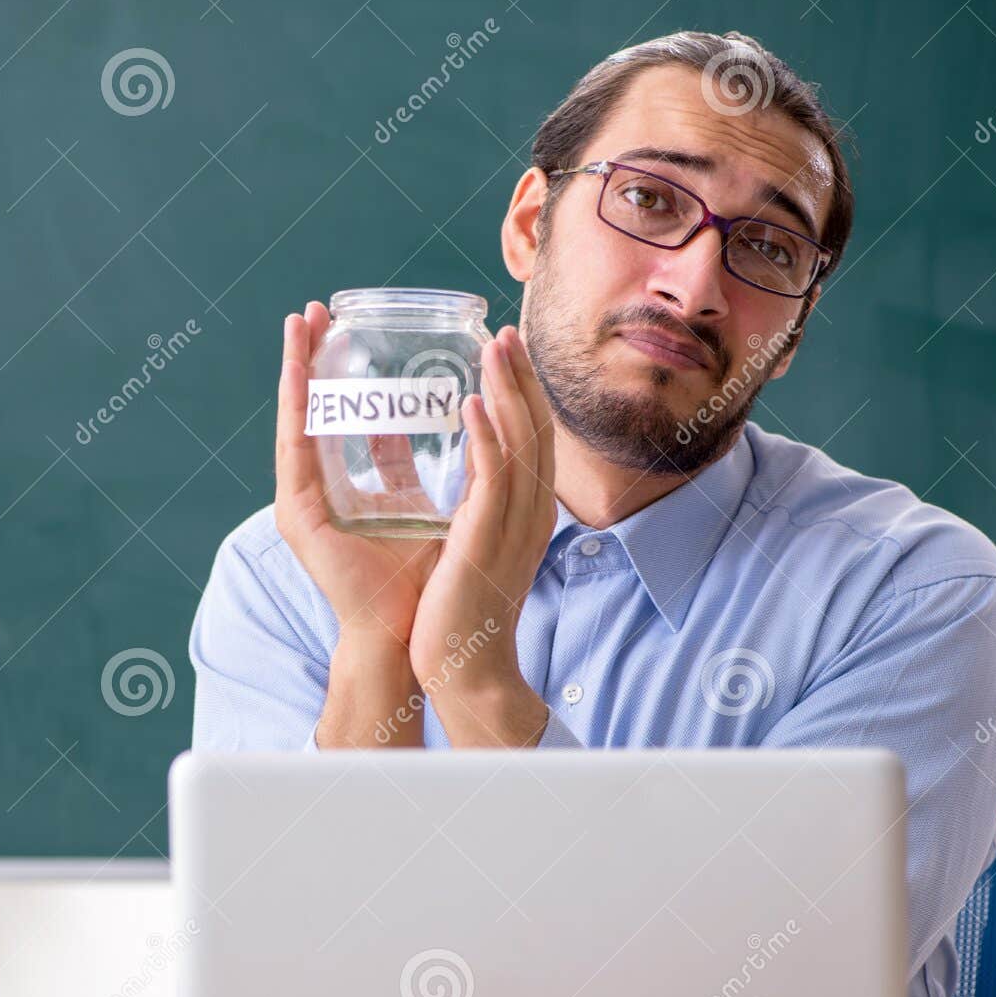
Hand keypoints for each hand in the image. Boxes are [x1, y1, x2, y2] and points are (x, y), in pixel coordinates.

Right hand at [275, 301, 441, 648]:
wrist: (408, 632)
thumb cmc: (418, 574)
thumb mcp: (415, 502)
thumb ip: (407, 463)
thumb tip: (426, 417)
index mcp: (336, 490)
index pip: (330, 417)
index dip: (330, 369)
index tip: (334, 324)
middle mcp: (310, 493)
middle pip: (305, 411)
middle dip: (307, 357)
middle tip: (311, 310)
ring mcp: (297, 504)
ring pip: (295, 422)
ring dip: (295, 370)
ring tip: (299, 324)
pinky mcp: (297, 517)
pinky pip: (296, 450)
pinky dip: (297, 408)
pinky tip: (298, 371)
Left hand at [409, 325, 555, 744]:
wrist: (465, 665)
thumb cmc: (461, 609)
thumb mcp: (474, 542)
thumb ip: (477, 507)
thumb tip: (471, 476)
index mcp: (524, 512)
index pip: (531, 438)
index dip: (523, 392)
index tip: (507, 351)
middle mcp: (529, 513)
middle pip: (534, 430)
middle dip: (522, 378)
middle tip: (506, 331)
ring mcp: (513, 526)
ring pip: (518, 444)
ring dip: (507, 392)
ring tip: (494, 345)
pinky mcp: (488, 541)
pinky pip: (492, 479)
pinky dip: (485, 437)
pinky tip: (473, 403)